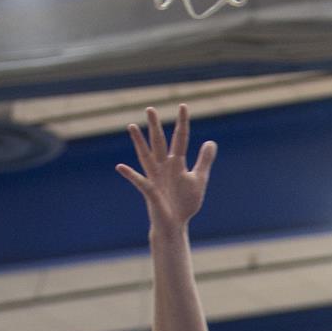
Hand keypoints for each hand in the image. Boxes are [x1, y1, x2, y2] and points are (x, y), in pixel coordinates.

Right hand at [116, 104, 216, 230]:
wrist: (175, 224)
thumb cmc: (185, 202)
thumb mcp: (198, 179)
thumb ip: (204, 161)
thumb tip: (211, 142)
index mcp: (176, 163)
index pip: (180, 139)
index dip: (182, 123)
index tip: (183, 106)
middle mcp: (164, 167)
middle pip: (159, 143)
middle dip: (155, 126)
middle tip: (150, 108)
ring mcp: (155, 178)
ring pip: (146, 156)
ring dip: (139, 142)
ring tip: (131, 126)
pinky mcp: (150, 192)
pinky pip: (139, 181)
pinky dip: (130, 174)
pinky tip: (120, 167)